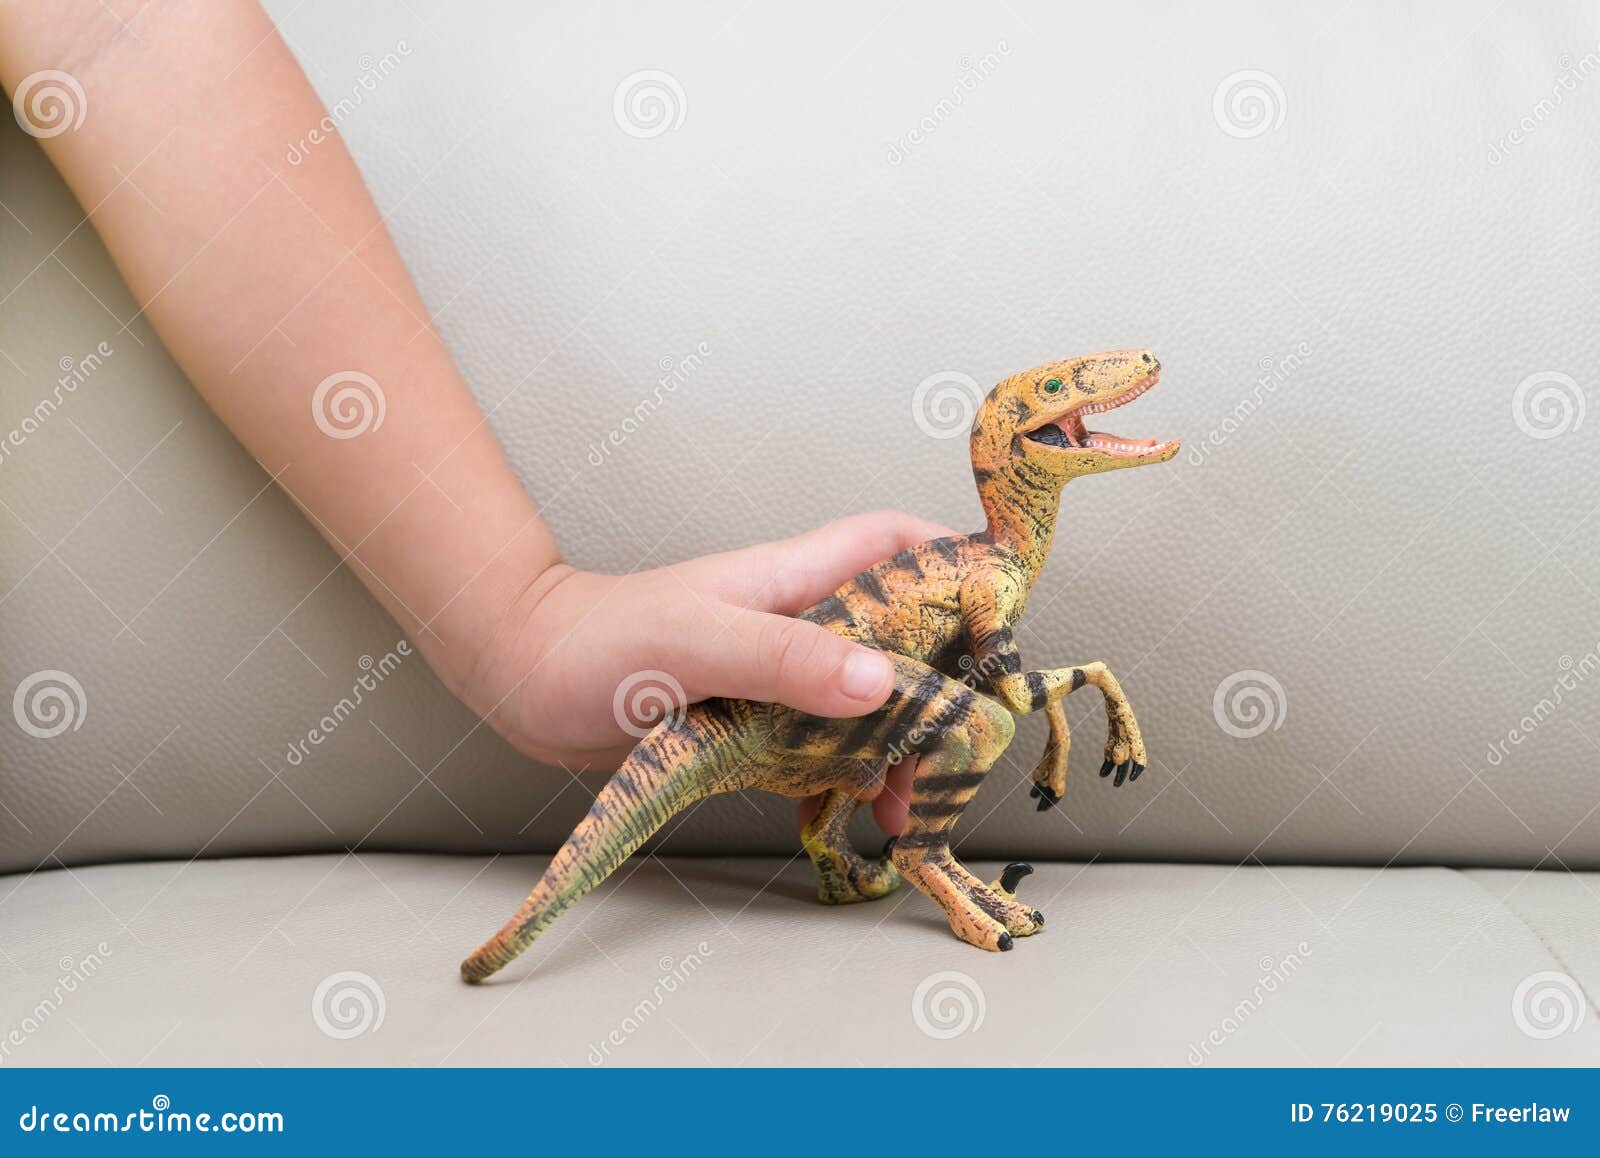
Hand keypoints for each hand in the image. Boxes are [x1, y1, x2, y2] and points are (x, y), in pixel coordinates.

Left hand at [457, 510, 951, 832]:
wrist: (527, 679)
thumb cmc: (600, 641)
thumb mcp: (699, 642)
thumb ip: (788, 658)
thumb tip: (881, 685)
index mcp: (796, 578)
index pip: (896, 545)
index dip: (956, 563)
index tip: (1002, 610)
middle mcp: (800, 622)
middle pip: (904, 638)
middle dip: (943, 687)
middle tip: (961, 746)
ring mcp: (780, 675)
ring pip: (872, 703)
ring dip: (902, 749)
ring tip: (908, 807)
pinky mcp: (758, 724)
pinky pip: (828, 747)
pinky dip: (854, 779)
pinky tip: (862, 814)